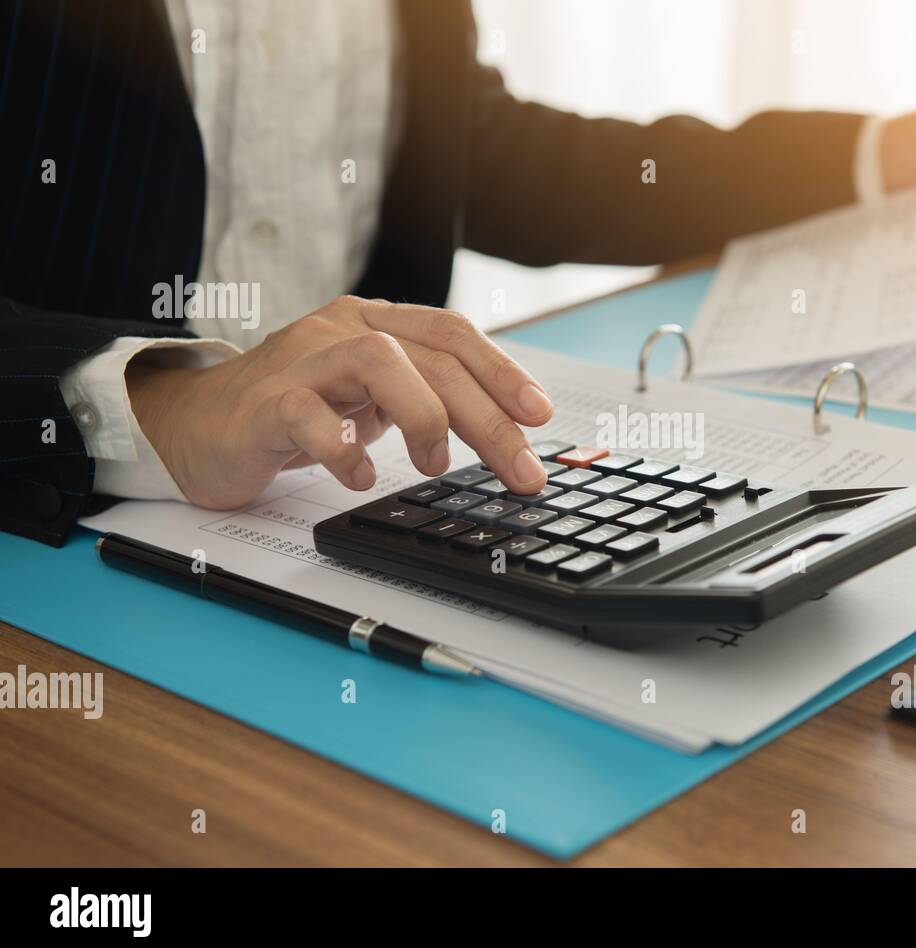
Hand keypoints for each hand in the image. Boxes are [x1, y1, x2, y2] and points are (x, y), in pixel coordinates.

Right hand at [125, 296, 553, 508]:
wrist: (198, 425)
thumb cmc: (294, 413)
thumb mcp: (371, 401)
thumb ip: (424, 401)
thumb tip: (502, 435)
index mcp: (375, 325)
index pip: (453, 334)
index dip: (503, 371)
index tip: (541, 416)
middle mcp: (342, 330)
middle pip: (432, 358)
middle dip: (488, 418)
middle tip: (520, 471)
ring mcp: (301, 360)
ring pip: (376, 362)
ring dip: (423, 416)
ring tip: (435, 463)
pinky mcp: (264, 402)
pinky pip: (309, 415)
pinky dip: (344, 450)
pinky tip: (361, 477)